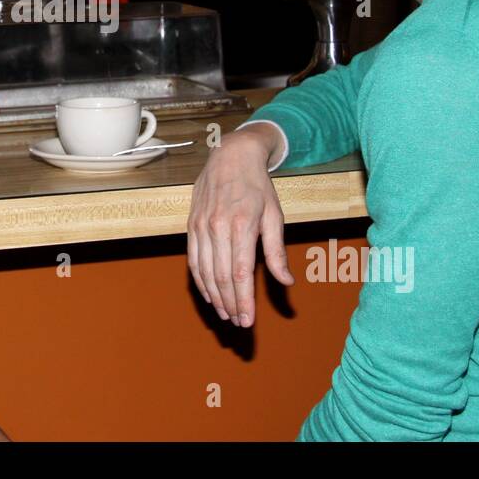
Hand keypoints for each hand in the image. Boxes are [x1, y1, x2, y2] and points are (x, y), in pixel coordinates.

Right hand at [188, 125, 293, 327]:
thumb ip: (277, 251)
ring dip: (214, 297)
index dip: (243, 300)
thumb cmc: (258, 186)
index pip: (240, 273)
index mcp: (242, 225)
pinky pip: (193, 260)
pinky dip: (199, 281)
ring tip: (225, 314)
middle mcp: (218, 227)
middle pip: (220, 277)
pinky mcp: (191, 225)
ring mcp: (201, 226)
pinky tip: (209, 294)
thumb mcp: (274, 215)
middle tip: (239, 323)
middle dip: (230, 304)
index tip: (248, 321)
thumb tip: (287, 281)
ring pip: (204, 272)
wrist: (230, 155)